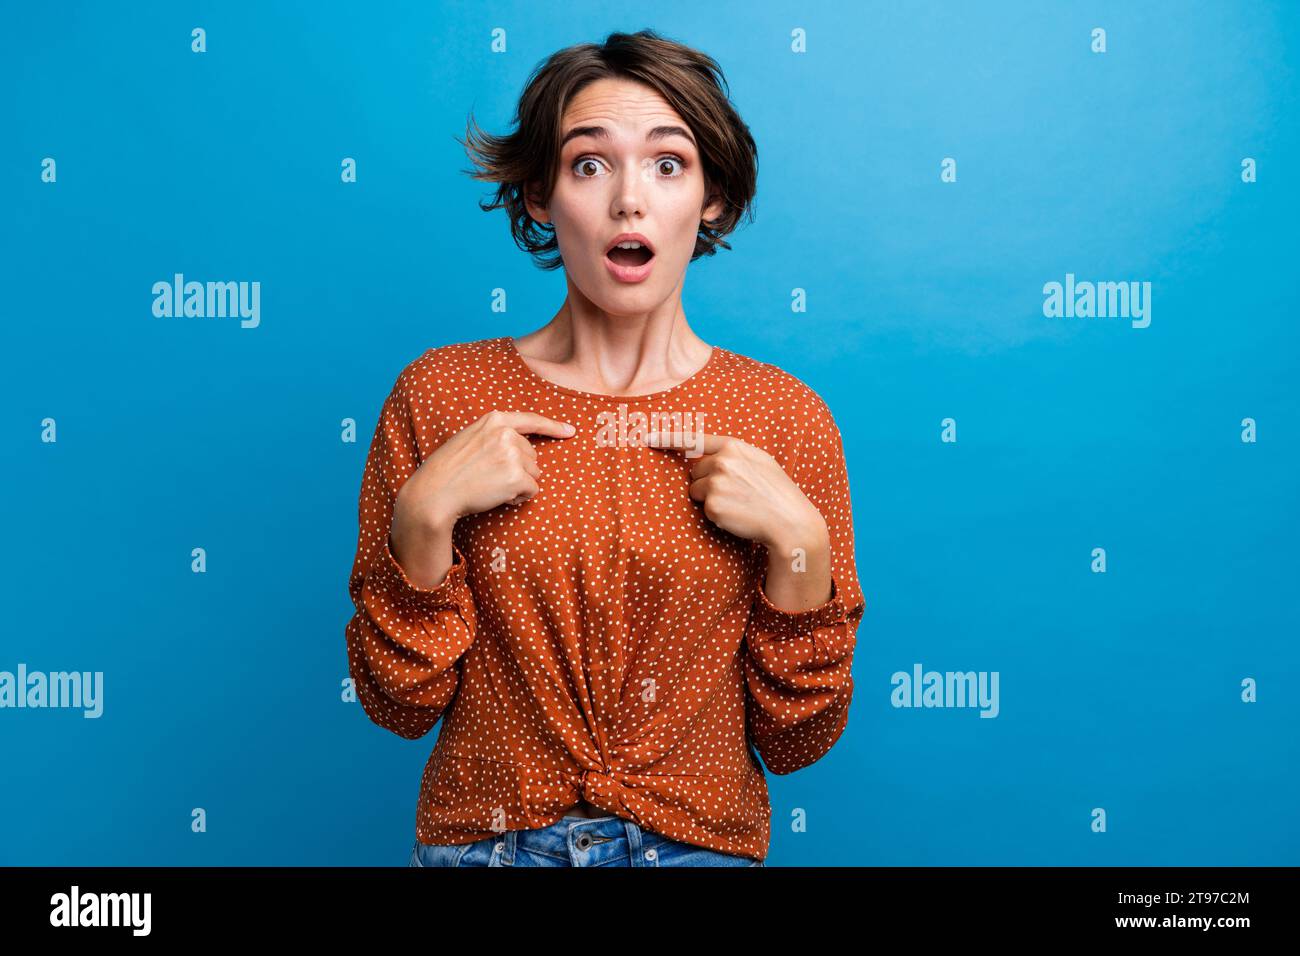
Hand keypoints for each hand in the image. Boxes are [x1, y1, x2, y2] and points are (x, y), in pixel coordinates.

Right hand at [394, 410, 575, 538]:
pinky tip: (498, 496)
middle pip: (533, 455)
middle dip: (519, 469)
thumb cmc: (450, 470)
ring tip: (491, 486)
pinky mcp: (517, 476)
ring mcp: (512, 454)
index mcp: (494, 420)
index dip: (553, 427)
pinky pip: (532, 490)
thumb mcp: (470, 439)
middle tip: (490, 477)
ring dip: (519, 484)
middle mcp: (506, 433)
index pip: (531, 420)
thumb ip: (495, 436)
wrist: (435, 492)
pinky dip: (519, 497)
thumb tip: (526, 448)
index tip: (571, 431)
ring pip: (534, 473)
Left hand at [646, 429, 825, 551]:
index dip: (668, 438)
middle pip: (694, 472)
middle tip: (735, 493)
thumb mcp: (761, 462)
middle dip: (707, 483)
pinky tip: (737, 516)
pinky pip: (703, 509)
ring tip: (738, 504)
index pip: (694, 439)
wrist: (790, 522)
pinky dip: (716, 515)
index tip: (647, 437)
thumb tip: (708, 457)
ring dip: (710, 499)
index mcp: (734, 447)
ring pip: (696, 491)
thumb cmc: (777, 493)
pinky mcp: (712, 504)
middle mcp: (723, 461)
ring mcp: (716, 482)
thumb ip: (735, 455)